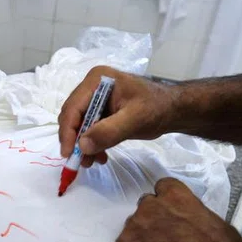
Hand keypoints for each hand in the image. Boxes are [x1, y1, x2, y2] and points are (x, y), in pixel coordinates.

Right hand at [58, 67, 178, 164]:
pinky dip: (91, 143)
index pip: (73, 107)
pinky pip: (89, 128)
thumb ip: (109, 132)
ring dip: (83, 144)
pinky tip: (100, 155)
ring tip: (92, 162)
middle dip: (75, 140)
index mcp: (97, 80)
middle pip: (72, 116)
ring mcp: (96, 98)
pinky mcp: (101, 110)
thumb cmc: (157, 108)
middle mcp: (92, 87)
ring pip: (79, 124)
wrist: (174, 110)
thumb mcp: (135, 119)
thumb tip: (83, 146)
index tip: (68, 155)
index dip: (68, 132)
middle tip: (80, 161)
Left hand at [114, 178, 241, 241]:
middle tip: (166, 240)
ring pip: (134, 229)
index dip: (169, 201)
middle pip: (147, 207)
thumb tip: (193, 221)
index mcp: (177, 197)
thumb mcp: (221, 229)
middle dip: (154, 219)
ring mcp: (133, 229)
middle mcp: (150, 207)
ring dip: (143, 239)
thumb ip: (199, 217)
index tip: (174, 214)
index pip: (164, 187)